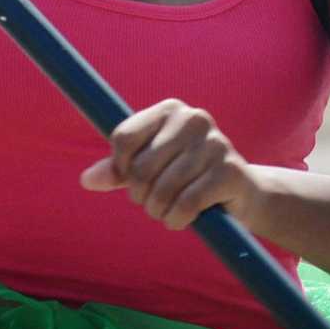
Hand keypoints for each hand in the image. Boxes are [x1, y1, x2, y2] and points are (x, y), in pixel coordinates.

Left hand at [80, 98, 261, 230]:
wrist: (243, 194)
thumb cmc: (188, 177)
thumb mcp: (150, 169)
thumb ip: (117, 171)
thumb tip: (86, 180)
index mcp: (170, 109)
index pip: (123, 138)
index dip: (119, 168)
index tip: (130, 180)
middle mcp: (193, 119)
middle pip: (141, 167)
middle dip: (140, 196)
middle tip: (152, 203)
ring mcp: (215, 143)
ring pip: (162, 189)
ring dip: (158, 211)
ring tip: (166, 212)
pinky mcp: (230, 171)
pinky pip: (186, 203)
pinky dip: (177, 219)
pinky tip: (181, 219)